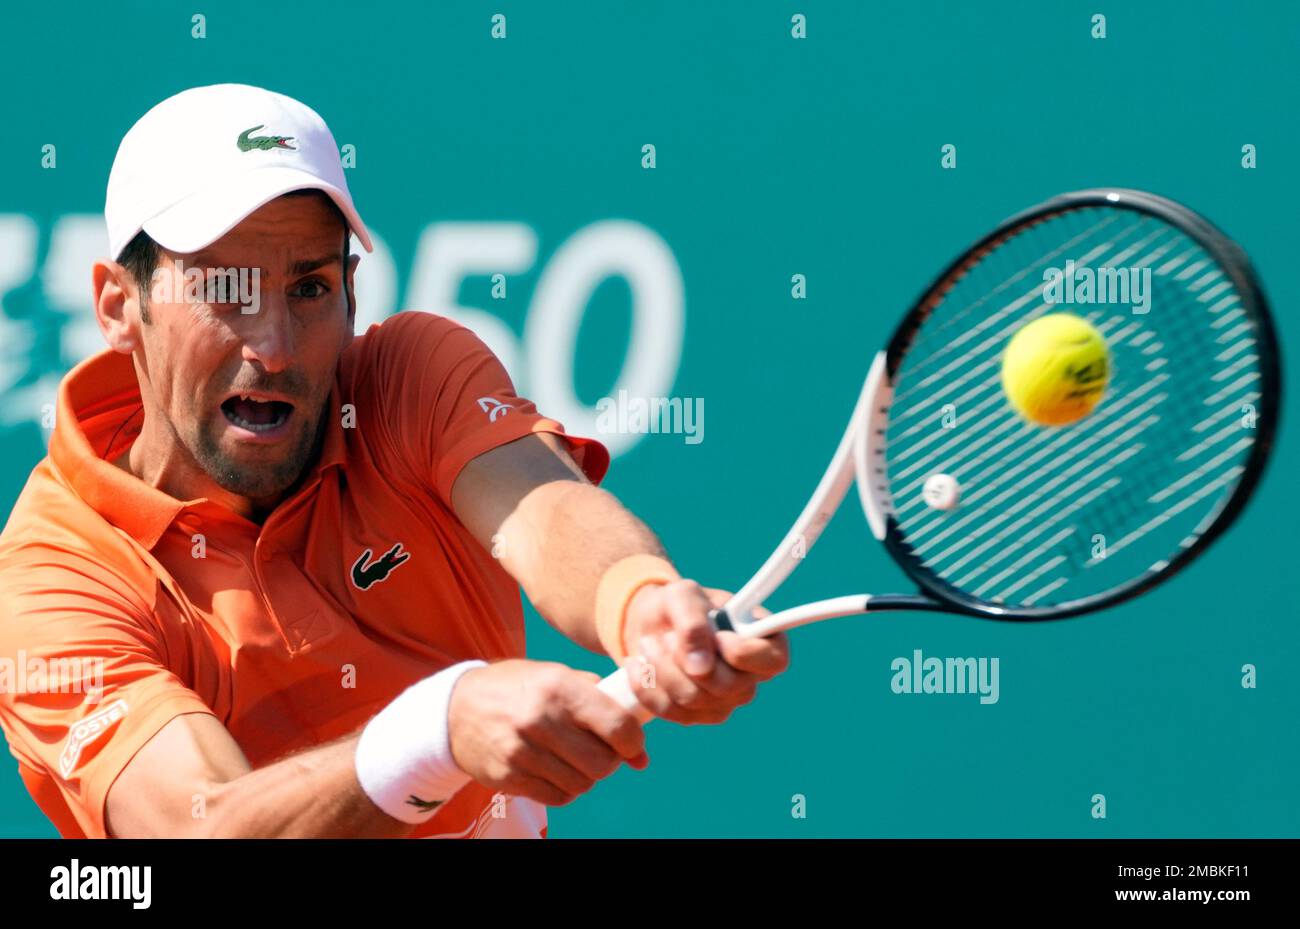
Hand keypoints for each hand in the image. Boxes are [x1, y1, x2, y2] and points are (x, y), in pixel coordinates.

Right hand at [447, 659, 647, 805]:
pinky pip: (557, 796)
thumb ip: (600, 702)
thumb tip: (640, 751)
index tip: (631, 743)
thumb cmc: (518, 689)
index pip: (617, 725)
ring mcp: (522, 751)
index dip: (634, 741)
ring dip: (586, 776)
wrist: (456, 709)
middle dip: (610, 761)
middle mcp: (541, 719)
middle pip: (603, 763)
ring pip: (582, 784)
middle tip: (600, 751)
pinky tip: (555, 770)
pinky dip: (564, 788)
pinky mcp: (508, 776)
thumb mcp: (556, 676)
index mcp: (559, 687)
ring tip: (573, 759)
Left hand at [621, 581, 789, 723]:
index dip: (740, 651)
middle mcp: (751, 678)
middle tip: (666, 634)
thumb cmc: (678, 604)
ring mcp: (725, 702)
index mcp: (766, 643)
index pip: (771, 661)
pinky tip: (638, 664)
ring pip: (692, 700)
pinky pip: (669, 711)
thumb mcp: (683, 595)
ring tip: (649, 643)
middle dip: (685, 658)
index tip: (715, 633)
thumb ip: (694, 621)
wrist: (652, 624)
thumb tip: (700, 666)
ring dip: (661, 668)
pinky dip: (646, 685)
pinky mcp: (696, 716)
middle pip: (726, 687)